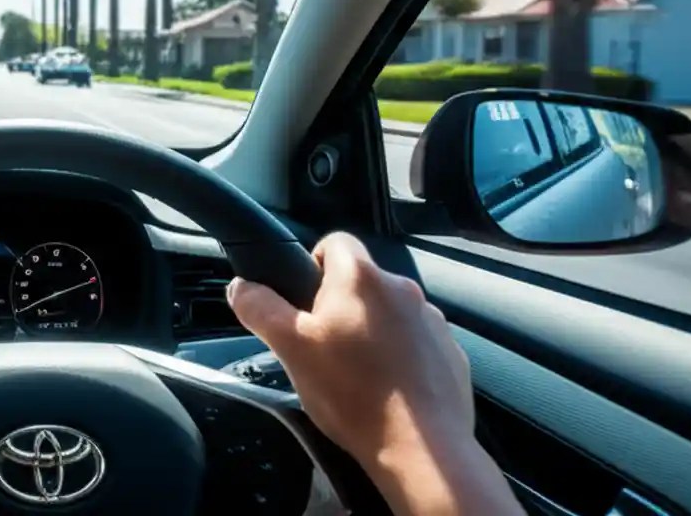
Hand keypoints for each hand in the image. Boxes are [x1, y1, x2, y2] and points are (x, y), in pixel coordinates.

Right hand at [228, 232, 521, 515]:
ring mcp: (432, 321)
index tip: (304, 302)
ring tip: (356, 375)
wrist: (419, 447)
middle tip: (322, 347)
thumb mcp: (290, 348)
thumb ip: (260, 308)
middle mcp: (403, 288)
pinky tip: (387, 391)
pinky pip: (415, 343)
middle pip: (360, 282)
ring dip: (371, 332)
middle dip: (340, 307)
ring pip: (389, 314)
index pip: (333, 243)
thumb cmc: (352, 393)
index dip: (312, 265)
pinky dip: (399, 358)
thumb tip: (241, 287)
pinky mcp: (450, 352)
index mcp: (361, 277)